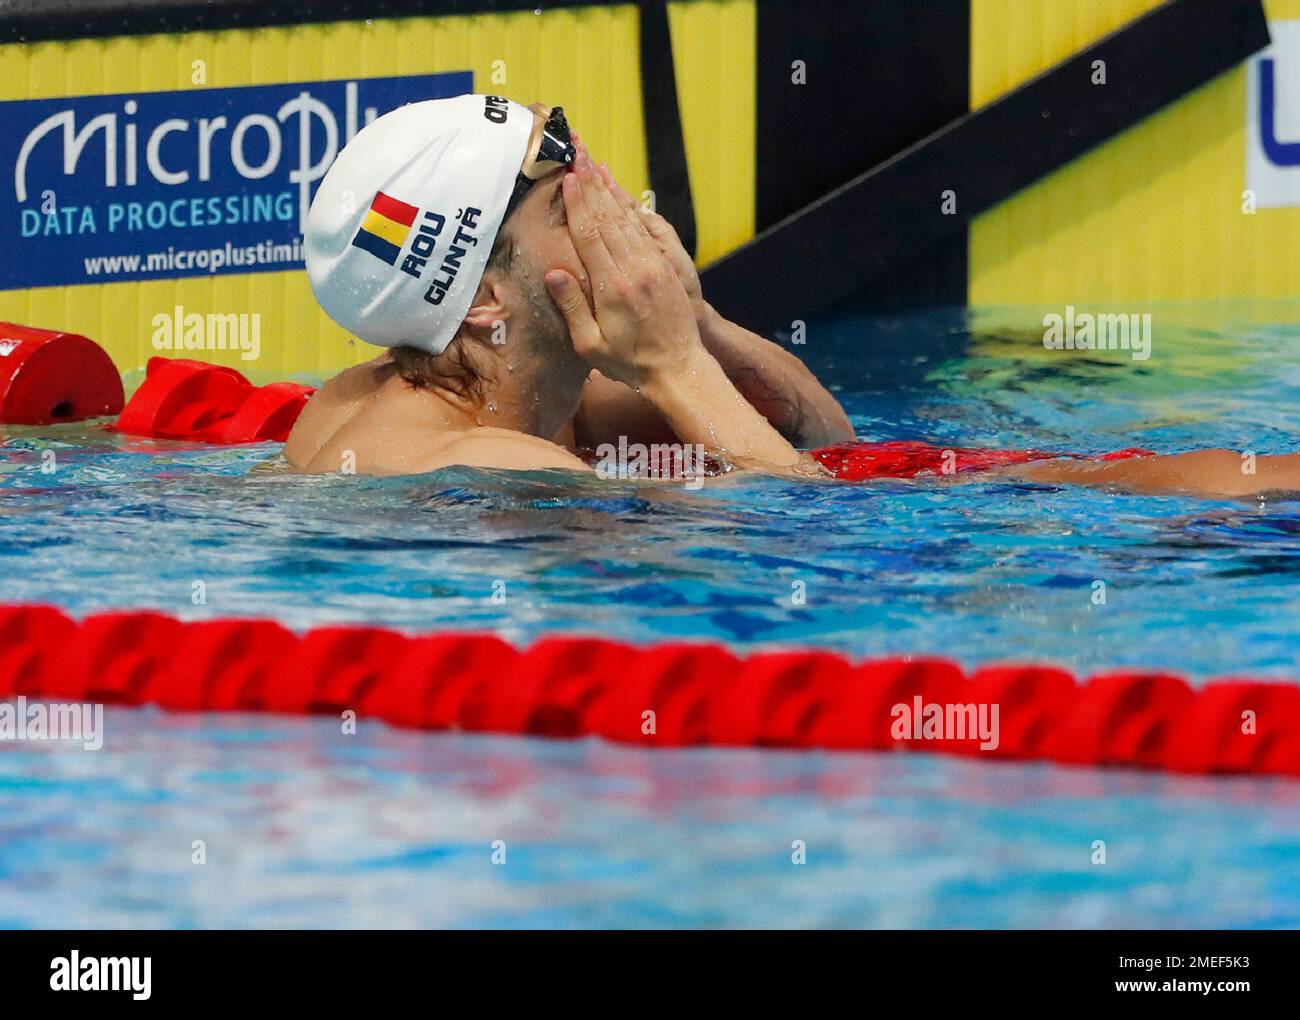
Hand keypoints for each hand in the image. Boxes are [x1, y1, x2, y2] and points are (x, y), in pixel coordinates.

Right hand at [544, 152, 703, 390]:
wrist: (678, 369)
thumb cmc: (629, 363)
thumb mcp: (590, 345)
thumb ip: (571, 308)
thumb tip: (553, 273)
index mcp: (612, 288)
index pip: (590, 235)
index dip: (576, 204)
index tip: (565, 177)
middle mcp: (634, 270)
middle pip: (607, 218)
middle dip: (590, 184)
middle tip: (577, 153)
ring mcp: (653, 266)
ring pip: (626, 218)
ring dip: (608, 189)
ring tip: (593, 163)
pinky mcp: (665, 267)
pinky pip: (645, 229)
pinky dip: (630, 207)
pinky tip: (620, 193)